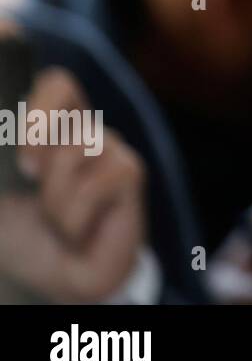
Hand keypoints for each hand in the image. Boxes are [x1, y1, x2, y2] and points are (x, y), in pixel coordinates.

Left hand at [0, 68, 145, 302]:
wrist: (47, 280)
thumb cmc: (15, 231)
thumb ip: (0, 144)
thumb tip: (21, 153)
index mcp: (42, 126)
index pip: (51, 80)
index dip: (33, 84)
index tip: (15, 109)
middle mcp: (77, 128)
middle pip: (60, 88)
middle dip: (34, 135)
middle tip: (26, 175)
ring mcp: (106, 148)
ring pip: (79, 144)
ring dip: (53, 196)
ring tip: (52, 220)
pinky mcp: (129, 174)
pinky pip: (105, 175)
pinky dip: (76, 213)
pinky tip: (75, 232)